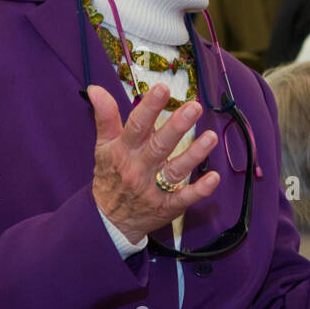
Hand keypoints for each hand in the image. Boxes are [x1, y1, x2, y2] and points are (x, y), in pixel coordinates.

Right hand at [89, 83, 220, 244]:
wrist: (108, 220)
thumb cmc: (110, 175)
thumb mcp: (103, 146)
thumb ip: (105, 117)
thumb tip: (95, 88)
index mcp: (124, 151)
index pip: (137, 126)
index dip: (149, 107)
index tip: (162, 88)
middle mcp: (139, 168)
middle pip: (159, 146)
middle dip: (177, 127)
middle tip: (194, 108)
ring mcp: (154, 188)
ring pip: (176, 170)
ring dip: (194, 154)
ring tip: (211, 137)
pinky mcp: (167, 206)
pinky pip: (184, 197)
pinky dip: (200, 189)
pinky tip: (214, 177)